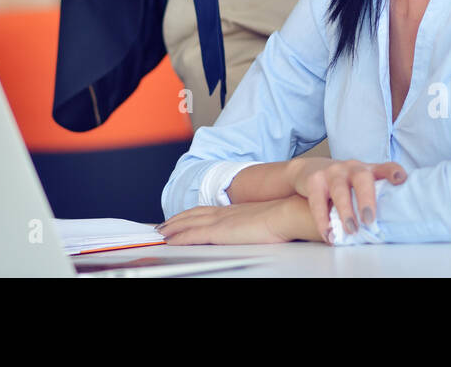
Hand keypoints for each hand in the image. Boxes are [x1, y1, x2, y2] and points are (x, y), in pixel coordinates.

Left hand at [157, 197, 313, 244]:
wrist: (289, 213)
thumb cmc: (285, 218)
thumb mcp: (267, 220)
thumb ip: (257, 225)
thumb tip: (259, 231)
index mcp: (236, 210)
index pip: (208, 211)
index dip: (193, 214)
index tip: (182, 218)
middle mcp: (226, 212)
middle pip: (194, 214)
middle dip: (177, 220)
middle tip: (163, 225)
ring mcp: (222, 221)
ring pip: (189, 223)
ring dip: (173, 227)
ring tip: (162, 232)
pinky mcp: (221, 231)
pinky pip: (193, 235)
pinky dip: (179, 237)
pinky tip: (170, 240)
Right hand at [290, 159, 405, 237]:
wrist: (309, 170)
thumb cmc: (342, 183)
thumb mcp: (358, 184)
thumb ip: (371, 197)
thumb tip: (388, 227)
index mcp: (367, 170)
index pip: (384, 168)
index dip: (393, 172)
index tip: (400, 179)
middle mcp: (351, 168)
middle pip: (362, 179)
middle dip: (367, 199)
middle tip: (369, 220)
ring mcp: (332, 172)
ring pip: (340, 190)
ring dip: (346, 212)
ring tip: (350, 231)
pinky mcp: (314, 180)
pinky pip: (318, 201)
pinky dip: (322, 220)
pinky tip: (328, 234)